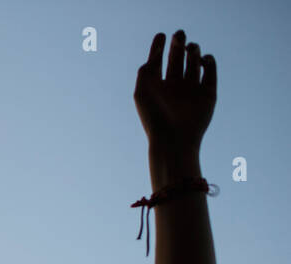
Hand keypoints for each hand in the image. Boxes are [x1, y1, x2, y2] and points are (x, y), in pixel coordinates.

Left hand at [134, 31, 214, 156]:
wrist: (174, 138)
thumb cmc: (154, 115)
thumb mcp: (143, 90)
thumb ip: (147, 69)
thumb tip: (155, 52)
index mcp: (157, 86)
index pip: (159, 61)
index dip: (159, 46)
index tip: (161, 35)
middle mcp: (174, 87)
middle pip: (178, 58)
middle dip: (178, 43)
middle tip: (179, 34)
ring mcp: (192, 89)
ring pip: (194, 62)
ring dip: (193, 50)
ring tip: (189, 48)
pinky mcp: (208, 93)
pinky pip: (211, 71)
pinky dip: (208, 61)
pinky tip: (203, 59)